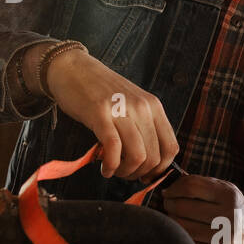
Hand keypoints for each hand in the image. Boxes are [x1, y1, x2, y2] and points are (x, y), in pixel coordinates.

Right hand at [43, 50, 178, 181]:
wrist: (72, 68)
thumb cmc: (99, 90)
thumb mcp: (130, 104)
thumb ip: (142, 126)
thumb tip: (148, 162)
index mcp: (153, 106)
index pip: (171, 147)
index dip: (160, 168)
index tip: (146, 175)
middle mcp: (142, 107)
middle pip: (154, 156)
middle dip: (139, 173)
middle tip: (124, 173)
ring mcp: (122, 109)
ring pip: (137, 156)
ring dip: (125, 172)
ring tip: (114, 170)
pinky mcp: (100, 114)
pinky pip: (114, 149)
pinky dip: (111, 166)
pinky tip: (104, 168)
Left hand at [161, 174, 243, 243]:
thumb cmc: (232, 209)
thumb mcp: (224, 190)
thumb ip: (199, 184)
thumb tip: (168, 189)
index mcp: (229, 196)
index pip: (191, 187)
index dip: (174, 188)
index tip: (168, 192)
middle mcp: (230, 216)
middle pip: (182, 207)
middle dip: (170, 204)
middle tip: (168, 204)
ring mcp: (224, 238)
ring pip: (182, 226)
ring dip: (172, 220)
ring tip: (175, 217)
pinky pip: (187, 242)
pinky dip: (180, 235)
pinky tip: (182, 231)